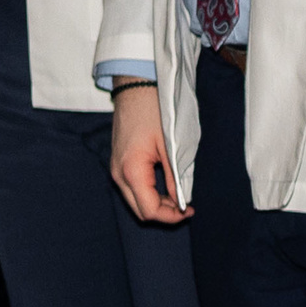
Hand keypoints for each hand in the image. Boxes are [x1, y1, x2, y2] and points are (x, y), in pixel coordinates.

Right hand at [109, 85, 186, 224]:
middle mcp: (118, 174)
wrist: (136, 90)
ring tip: (180, 197)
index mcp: (131, 171)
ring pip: (135, 200)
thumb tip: (182, 201)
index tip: (190, 210)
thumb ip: (176, 176)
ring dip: (157, 203)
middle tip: (187, 207)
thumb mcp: (171, 146)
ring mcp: (115, 169)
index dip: (171, 216)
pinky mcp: (118, 163)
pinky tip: (167, 187)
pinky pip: (133, 188)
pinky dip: (150, 193)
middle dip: (164, 213)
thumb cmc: (155, 112)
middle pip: (139, 210)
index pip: (149, 210)